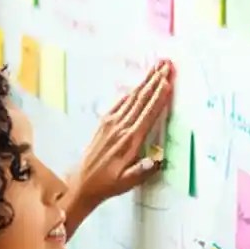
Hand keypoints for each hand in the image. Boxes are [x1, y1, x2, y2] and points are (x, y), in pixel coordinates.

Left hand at [64, 61, 173, 229]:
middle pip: (141, 100)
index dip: (159, 97)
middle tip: (166, 65)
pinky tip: (136, 87)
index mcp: (130, 141)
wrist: (81, 182)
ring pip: (132, 98)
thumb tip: (159, 160)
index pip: (148, 114)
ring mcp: (111, 124)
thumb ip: (143, 170)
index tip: (168, 81)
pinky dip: (130, 93)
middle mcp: (121, 128)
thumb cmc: (107, 184)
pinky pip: (119, 104)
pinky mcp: (104, 124)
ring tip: (155, 68)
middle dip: (155, 81)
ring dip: (145, 82)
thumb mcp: (127, 182)